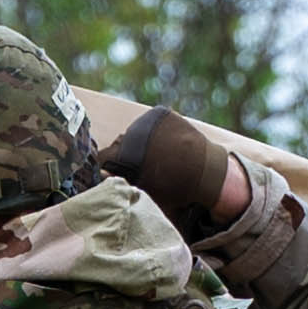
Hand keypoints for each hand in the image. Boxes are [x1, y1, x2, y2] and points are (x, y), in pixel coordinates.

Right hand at [102, 103, 234, 234]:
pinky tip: (164, 142)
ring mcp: (146, 122)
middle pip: (118, 143)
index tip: (111, 173)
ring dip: (139, 141)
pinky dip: (154, 131)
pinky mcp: (160, 113)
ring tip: (154, 154)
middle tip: (137, 166)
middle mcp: (130, 135)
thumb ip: (122, 187)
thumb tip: (105, 182)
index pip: (101, 158)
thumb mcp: (144, 195)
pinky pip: (151, 122)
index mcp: (122, 156)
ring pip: (135, 132)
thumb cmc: (174, 191)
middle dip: (124, 154)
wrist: (206, 171)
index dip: (106, 167)